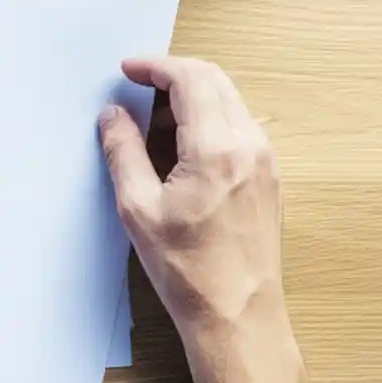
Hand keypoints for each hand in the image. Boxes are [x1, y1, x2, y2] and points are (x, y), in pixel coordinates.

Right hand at [99, 56, 306, 382]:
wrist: (239, 316)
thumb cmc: (189, 271)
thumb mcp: (138, 208)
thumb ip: (123, 151)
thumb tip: (113, 116)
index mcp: (218, 148)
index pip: (190, 78)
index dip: (155, 66)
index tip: (128, 70)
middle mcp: (250, 145)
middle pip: (214, 80)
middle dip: (173, 75)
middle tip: (137, 88)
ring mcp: (265, 160)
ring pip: (229, 100)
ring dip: (191, 97)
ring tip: (154, 123)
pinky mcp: (269, 176)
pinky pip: (239, 126)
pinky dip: (209, 120)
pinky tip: (182, 147)